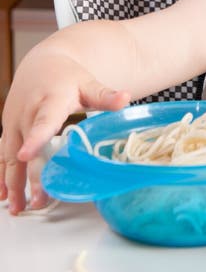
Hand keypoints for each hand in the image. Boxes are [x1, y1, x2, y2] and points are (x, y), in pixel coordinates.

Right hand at [0, 51, 128, 214]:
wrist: (42, 63)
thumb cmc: (68, 76)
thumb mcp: (88, 83)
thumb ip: (106, 95)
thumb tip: (126, 98)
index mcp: (51, 101)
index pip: (44, 121)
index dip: (35, 139)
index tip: (25, 155)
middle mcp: (29, 113)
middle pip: (29, 148)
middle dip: (31, 176)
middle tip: (38, 201)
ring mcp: (15, 122)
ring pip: (10, 156)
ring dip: (13, 182)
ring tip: (19, 208)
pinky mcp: (8, 129)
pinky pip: (2, 155)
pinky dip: (2, 176)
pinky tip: (5, 197)